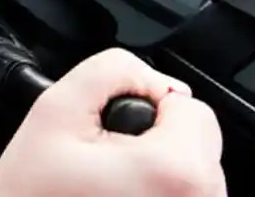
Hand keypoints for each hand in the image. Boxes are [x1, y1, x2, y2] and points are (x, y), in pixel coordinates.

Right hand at [0, 48, 225, 196]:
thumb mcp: (55, 110)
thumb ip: (112, 70)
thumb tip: (154, 77)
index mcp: (177, 170)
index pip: (188, 104)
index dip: (143, 104)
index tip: (109, 131)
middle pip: (198, 136)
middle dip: (156, 137)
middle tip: (106, 159)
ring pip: (195, 167)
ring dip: (160, 167)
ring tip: (110, 185)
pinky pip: (187, 195)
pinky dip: (161, 192)